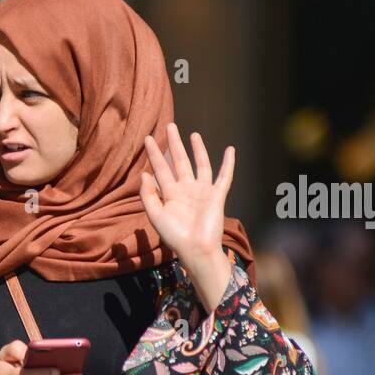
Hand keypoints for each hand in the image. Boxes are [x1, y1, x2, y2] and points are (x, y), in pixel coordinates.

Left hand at [140, 124, 234, 308]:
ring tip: (193, 134)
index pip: (160, 168)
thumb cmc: (174, 236)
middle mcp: (186, 190)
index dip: (154, 154)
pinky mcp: (217, 195)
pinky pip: (224, 176)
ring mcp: (202, 191)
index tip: (147, 138)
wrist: (196, 249)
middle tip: (169, 125)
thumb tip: (144, 174)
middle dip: (174, 144)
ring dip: (197, 149)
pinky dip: (228, 163)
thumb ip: (148, 195)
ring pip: (200, 164)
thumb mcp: (155, 215)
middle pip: (179, 161)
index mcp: (170, 194)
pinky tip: (230, 150)